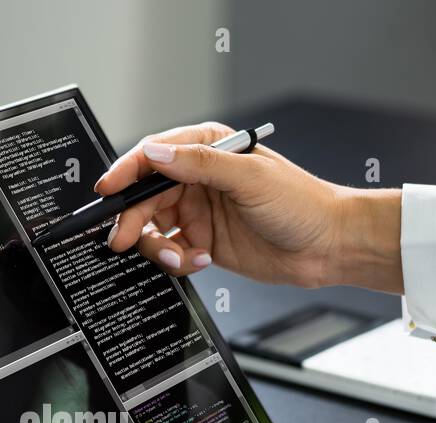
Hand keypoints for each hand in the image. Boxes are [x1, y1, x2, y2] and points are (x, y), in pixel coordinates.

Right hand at [95, 122, 403, 292]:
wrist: (327, 247)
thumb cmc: (302, 204)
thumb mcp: (250, 178)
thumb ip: (200, 163)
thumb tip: (158, 153)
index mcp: (208, 148)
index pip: (154, 155)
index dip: (126, 172)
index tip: (108, 190)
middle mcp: (198, 178)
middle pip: (145, 197)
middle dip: (133, 220)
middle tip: (124, 240)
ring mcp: (199, 212)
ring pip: (153, 228)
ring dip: (157, 247)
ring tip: (178, 258)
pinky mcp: (203, 242)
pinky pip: (171, 252)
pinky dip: (178, 261)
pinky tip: (200, 261)